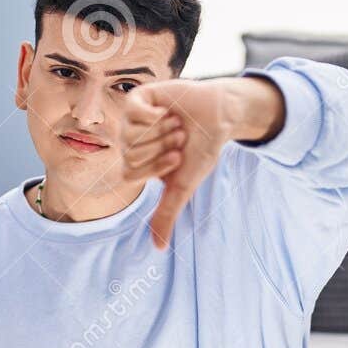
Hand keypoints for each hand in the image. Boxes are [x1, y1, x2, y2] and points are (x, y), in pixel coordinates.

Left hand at [119, 76, 283, 248]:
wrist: (218, 118)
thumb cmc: (200, 151)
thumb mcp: (182, 187)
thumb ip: (166, 214)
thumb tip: (159, 249)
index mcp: (134, 163)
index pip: (129, 173)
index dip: (157, 167)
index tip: (177, 159)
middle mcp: (128, 142)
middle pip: (129, 154)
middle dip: (162, 148)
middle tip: (179, 139)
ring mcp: (131, 120)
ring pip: (130, 134)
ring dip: (163, 131)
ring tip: (177, 124)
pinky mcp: (138, 98)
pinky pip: (134, 111)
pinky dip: (156, 115)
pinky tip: (167, 111)